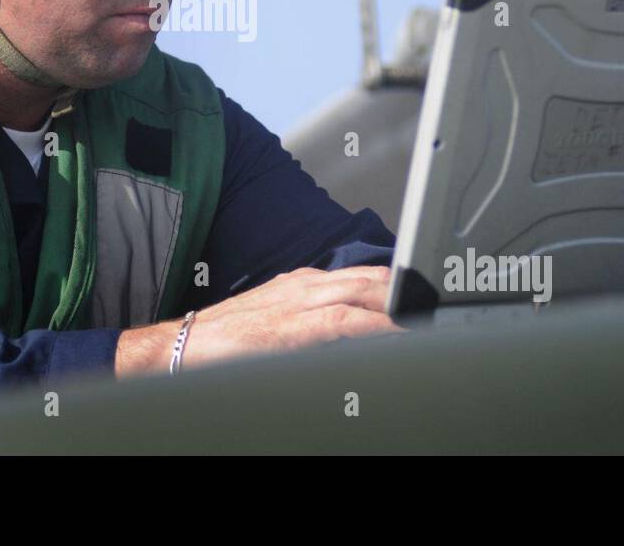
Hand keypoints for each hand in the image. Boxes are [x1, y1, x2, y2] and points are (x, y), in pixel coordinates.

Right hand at [115, 265, 403, 376]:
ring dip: (399, 303)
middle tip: (438, 302)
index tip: (419, 295)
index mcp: (303, 282)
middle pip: (372, 279)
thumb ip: (310, 319)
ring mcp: (302, 302)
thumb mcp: (275, 319)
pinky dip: (377, 324)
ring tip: (429, 313)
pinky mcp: (296, 326)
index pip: (361, 277)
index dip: (394, 285)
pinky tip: (397, 331)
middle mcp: (307, 285)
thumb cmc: (225, 339)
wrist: (185, 347)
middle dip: (406, 289)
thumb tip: (345, 333)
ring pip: (366, 292)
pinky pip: (347, 320)